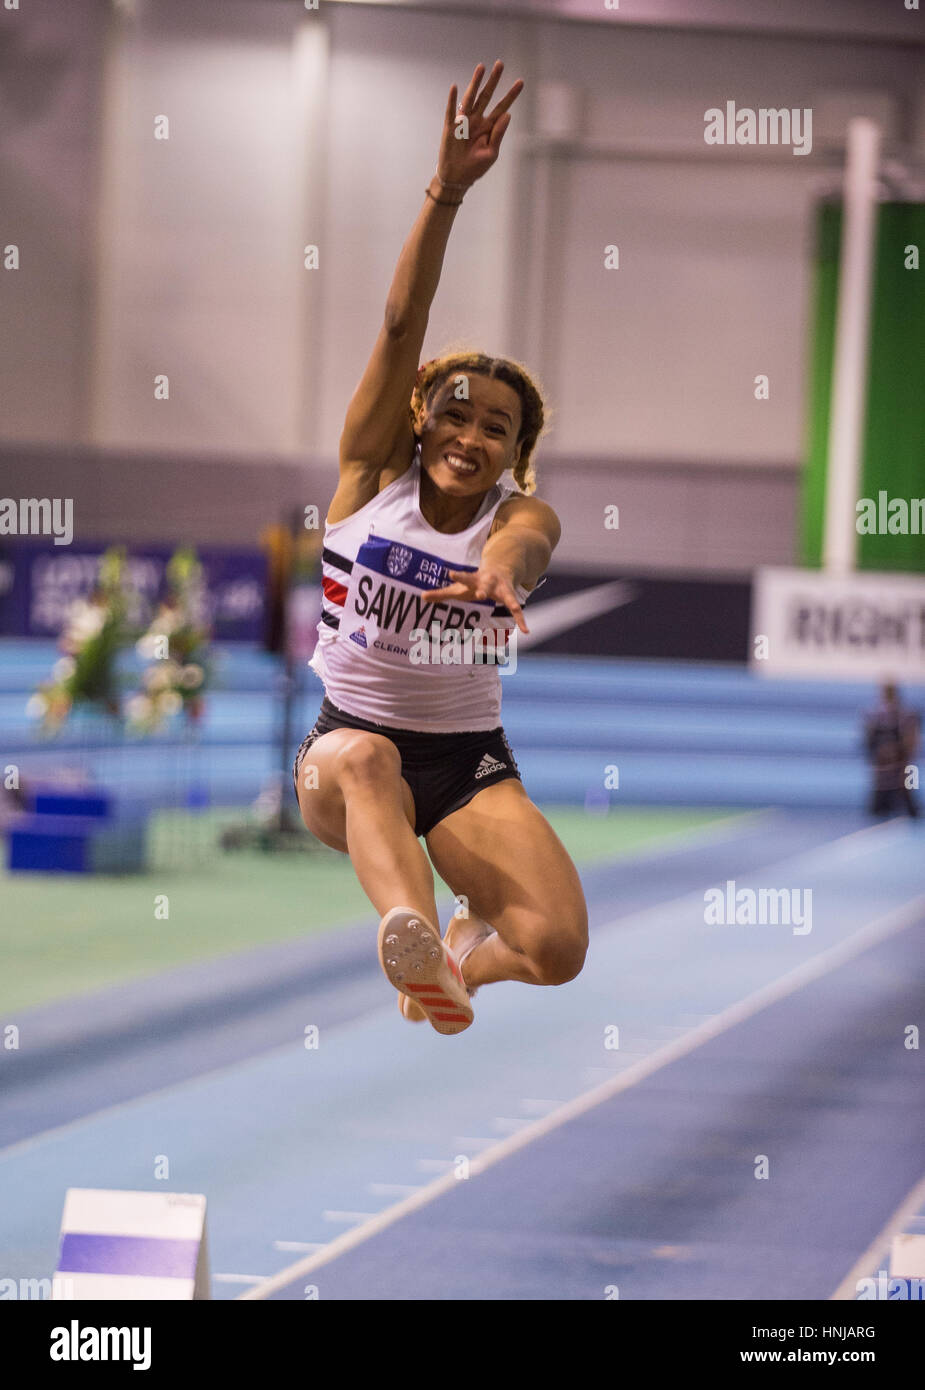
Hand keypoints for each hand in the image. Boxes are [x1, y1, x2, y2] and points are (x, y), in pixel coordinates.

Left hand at [422, 565, 528, 633]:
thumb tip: (421, 597)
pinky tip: (526, 631)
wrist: (500, 568)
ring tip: (516, 608)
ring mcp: (502, 589)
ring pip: (507, 597)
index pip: (464, 578)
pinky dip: (522, 620)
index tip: (450, 573)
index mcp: (474, 580)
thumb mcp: (458, 588)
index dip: (458, 576)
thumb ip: (441, 594)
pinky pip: (517, 610)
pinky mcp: (510, 596)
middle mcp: (489, 583)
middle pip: (485, 586)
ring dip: (510, 602)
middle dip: (482, 590)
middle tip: (479, 595)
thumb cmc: (473, 582)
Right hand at [436, 61, 522, 190]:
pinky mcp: (450, 127)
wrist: (457, 177)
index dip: (511, 95)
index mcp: (489, 126)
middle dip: (493, 81)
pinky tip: (455, 87)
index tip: (521, 82)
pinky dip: (452, 100)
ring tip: (481, 67)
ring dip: (475, 83)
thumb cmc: (476, 167)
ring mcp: (464, 121)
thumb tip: (508, 115)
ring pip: (471, 98)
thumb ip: (499, 133)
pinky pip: (451, 111)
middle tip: (500, 64)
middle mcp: (477, 120)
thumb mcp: (492, 153)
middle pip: (487, 96)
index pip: (502, 107)